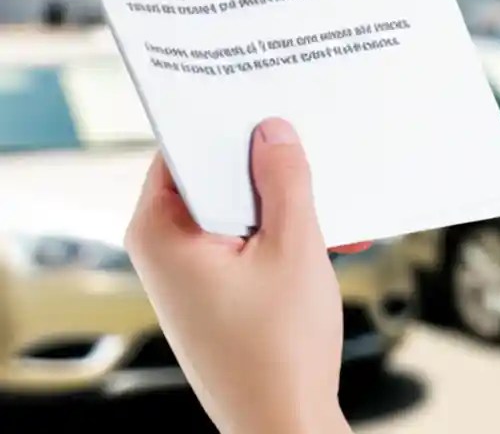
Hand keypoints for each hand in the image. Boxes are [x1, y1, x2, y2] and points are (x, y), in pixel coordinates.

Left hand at [125, 118, 357, 433]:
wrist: (283, 424)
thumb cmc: (278, 351)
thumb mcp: (293, 248)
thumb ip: (284, 182)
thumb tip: (273, 131)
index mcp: (161, 230)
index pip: (185, 148)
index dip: (228, 122)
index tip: (268, 100)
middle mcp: (164, 247)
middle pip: (216, 176)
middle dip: (268, 164)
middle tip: (313, 143)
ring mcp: (189, 271)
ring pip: (239, 209)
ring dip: (288, 203)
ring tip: (336, 203)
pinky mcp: (214, 290)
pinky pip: (248, 240)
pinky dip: (286, 235)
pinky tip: (334, 240)